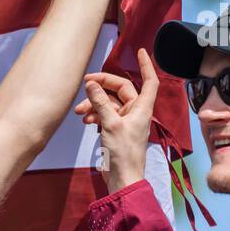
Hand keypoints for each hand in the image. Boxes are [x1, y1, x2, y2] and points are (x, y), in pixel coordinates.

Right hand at [75, 47, 157, 192]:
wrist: (123, 178)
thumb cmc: (124, 154)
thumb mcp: (110, 124)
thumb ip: (100, 102)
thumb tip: (91, 84)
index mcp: (142, 108)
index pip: (149, 81)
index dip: (146, 65)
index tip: (139, 52)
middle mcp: (135, 112)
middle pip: (120, 90)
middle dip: (102, 87)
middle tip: (86, 84)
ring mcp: (125, 121)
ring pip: (109, 103)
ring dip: (94, 104)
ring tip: (80, 112)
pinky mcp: (116, 130)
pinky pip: (104, 115)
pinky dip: (94, 115)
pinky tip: (86, 120)